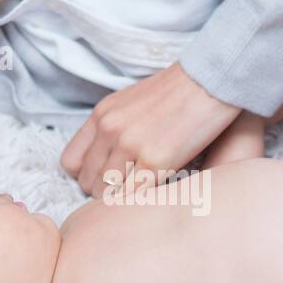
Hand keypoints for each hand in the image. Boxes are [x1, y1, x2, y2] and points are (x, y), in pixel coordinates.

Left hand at [61, 61, 239, 197]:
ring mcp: (131, 146)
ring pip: (108, 194)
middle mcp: (110, 130)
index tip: (105, 178)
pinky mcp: (155, 160)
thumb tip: (108, 160)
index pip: (71, 163)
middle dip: (105, 192)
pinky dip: (142, 201)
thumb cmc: (178, 93)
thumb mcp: (131, 102)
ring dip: (124, 199)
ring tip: (143, 193)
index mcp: (101, 115)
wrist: (210, 81)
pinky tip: (156, 193)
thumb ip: (113, 127)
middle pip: (88, 182)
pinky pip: (135, 196)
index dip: (87, 176)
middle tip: (130, 190)